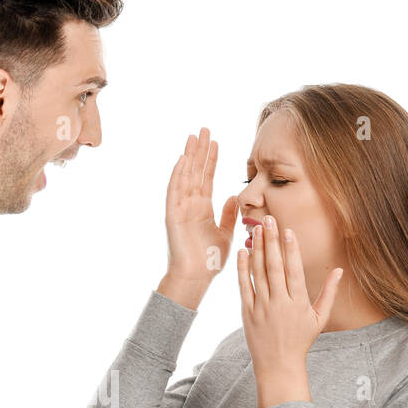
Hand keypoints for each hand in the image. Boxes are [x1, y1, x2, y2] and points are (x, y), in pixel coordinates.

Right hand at [162, 127, 239, 308]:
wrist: (196, 277)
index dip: (211, 160)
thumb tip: (233, 197)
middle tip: (204, 129)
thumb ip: (229, 215)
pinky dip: (178, 176)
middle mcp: (190, 205)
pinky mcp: (173, 216)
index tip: (216, 142)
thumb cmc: (210, 261)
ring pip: (185, 177)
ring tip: (194, 136)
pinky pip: (175, 192)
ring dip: (189, 157)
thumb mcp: (226, 234)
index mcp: (202, 209)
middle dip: (200, 150)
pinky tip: (183, 160)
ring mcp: (180, 209)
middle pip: (195, 172)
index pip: (207, 178)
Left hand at [237, 216, 342, 407]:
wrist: (278, 365)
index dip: (290, 250)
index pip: (294, 271)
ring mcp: (262, 308)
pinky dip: (243, 269)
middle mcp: (280, 303)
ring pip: (258, 274)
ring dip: (256, 250)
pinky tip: (243, 252)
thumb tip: (340, 270)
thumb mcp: (319, 318)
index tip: (288, 230)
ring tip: (255, 230)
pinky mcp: (248, 313)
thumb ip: (329, 293)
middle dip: (271, 242)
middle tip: (268, 219)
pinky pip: (244, 287)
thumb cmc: (301, 340)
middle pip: (274, 267)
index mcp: (298, 303)